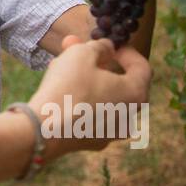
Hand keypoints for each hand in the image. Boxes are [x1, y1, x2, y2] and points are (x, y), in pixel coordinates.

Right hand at [27, 35, 151, 159]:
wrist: (43, 130)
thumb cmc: (68, 87)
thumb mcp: (82, 54)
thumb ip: (100, 47)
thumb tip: (106, 48)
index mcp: (136, 93)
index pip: (141, 66)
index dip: (126, 51)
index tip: (110, 44)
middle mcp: (130, 116)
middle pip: (120, 82)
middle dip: (99, 62)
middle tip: (79, 48)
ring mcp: (112, 132)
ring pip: (104, 98)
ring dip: (87, 79)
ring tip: (62, 65)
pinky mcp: (93, 141)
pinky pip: (92, 114)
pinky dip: (81, 99)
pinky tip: (60, 90)